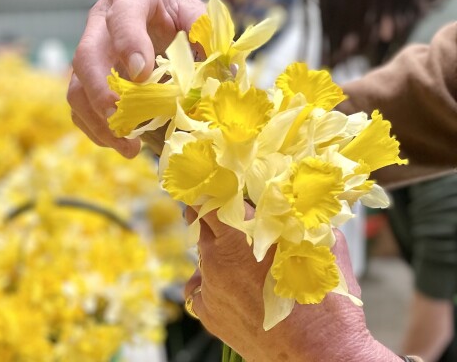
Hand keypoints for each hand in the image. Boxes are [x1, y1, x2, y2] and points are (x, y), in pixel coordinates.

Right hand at [67, 0, 206, 157]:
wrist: (158, 19)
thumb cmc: (174, 15)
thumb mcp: (193, 12)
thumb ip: (203, 31)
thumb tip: (216, 68)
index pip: (122, 16)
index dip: (128, 43)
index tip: (143, 74)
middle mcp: (100, 24)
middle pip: (85, 57)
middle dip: (101, 90)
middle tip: (120, 116)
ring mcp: (90, 55)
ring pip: (76, 89)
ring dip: (98, 121)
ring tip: (127, 145)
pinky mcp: (86, 81)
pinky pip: (80, 110)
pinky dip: (97, 131)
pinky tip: (122, 144)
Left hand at [183, 206, 398, 360]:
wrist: (322, 355)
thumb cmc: (328, 301)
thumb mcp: (323, 247)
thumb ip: (302, 219)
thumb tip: (298, 202)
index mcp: (243, 232)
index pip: (207, 196)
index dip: (207, 188)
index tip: (210, 184)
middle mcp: (218, 256)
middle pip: (201, 223)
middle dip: (212, 218)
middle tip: (228, 220)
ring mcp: (209, 286)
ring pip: (202, 258)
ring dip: (217, 255)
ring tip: (244, 269)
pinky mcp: (208, 313)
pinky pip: (200, 289)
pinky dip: (212, 286)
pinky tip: (236, 292)